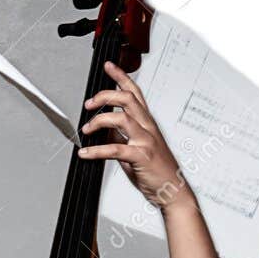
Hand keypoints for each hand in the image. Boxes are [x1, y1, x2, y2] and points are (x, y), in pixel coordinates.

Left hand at [78, 59, 195, 213]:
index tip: (109, 66)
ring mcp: (145, 141)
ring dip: (99, 121)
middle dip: (104, 96)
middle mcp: (148, 128)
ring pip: (121, 118)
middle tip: (89, 104)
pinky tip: (86, 153)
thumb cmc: (156, 171)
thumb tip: (105, 130)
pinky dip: (96, 150)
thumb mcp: (137, 149)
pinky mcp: (141, 157)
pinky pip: (115, 149)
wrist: (173, 191)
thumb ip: (122, 137)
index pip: (134, 92)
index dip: (121, 77)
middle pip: (126, 99)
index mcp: (147, 123)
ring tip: (87, 129)